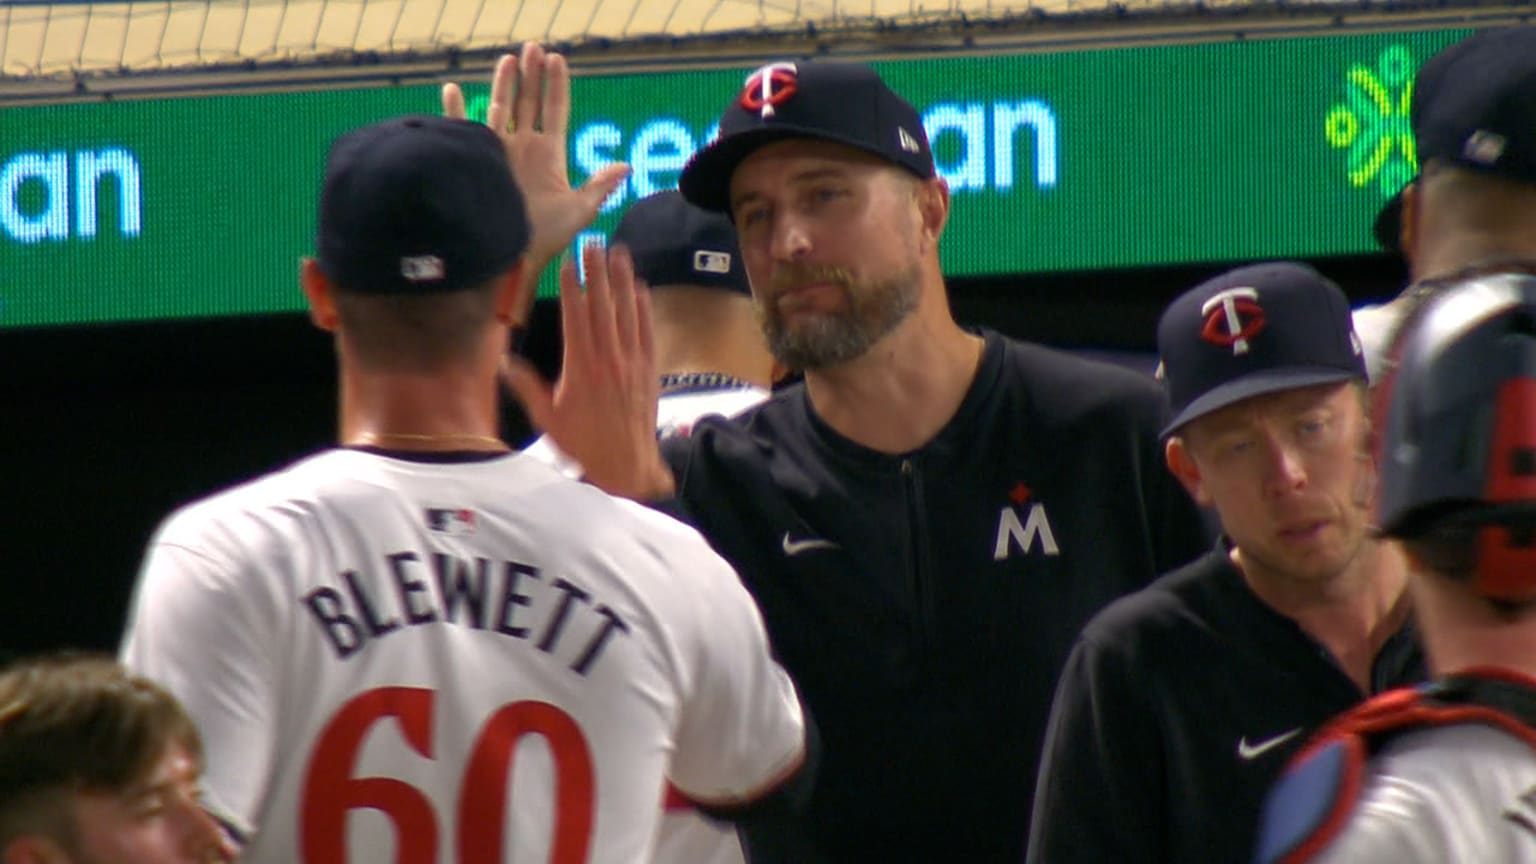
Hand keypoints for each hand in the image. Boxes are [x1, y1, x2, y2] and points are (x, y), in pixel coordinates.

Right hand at [441, 42, 629, 274]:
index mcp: (549, 154)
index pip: (555, 110)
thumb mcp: (579, 211)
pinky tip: (452, 90)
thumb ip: (599, 186)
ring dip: (504, 83)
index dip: (557, 85)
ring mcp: (499, 152)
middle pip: (529, 101)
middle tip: (534, 47)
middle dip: (531, 74)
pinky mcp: (477, 160)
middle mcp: (524, 148)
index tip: (558, 59)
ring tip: (509, 58)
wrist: (511, 257)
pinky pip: (465, 129)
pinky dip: (456, 110)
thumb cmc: (545, 239)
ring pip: (500, 107)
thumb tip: (627, 166)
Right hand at [501, 242, 675, 499]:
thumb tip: (503, 360)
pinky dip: (644, 308)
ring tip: (619, 252)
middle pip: (602, 305)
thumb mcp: (547, 419)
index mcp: (581, 367)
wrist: (627, 466)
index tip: (569, 262)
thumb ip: (526, 387)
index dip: (572, 286)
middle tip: (594, 242)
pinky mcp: (649, 369)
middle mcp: (608, 358)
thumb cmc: (584, 445)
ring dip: (623, 280)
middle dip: (597, 271)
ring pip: (627, 312)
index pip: (576, 316)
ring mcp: (632, 361)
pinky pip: (647, 331)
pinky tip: (641, 288)